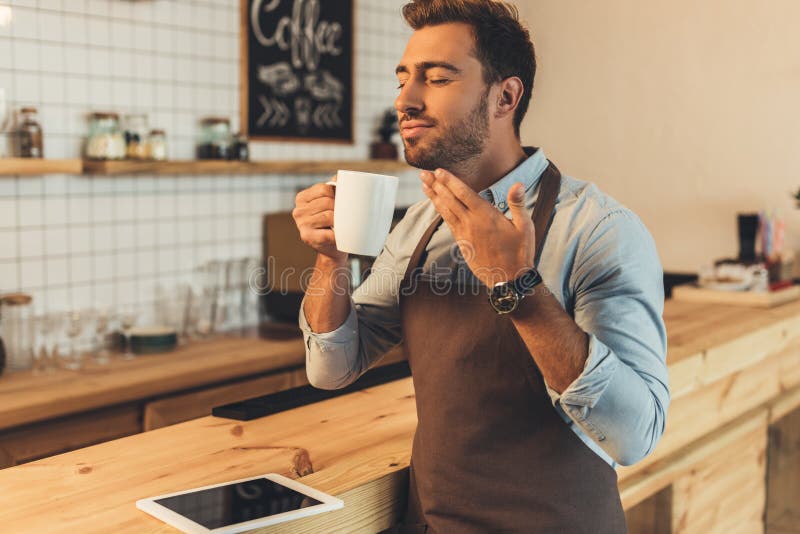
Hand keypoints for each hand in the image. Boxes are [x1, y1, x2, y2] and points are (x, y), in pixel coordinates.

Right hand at [292, 177, 347, 264]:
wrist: (332, 249)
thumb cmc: (333, 223)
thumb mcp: (330, 203)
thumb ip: (333, 188)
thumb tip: (339, 176)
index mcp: (302, 198)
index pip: (324, 189)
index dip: (337, 195)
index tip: (340, 203)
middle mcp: (298, 211)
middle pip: (327, 202)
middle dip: (339, 209)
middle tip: (343, 217)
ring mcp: (301, 224)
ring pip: (329, 215)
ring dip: (339, 222)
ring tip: (340, 226)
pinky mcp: (307, 237)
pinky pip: (329, 232)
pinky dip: (337, 235)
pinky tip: (338, 236)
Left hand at [420, 168, 534, 285]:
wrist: (509, 279)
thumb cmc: (519, 252)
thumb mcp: (525, 227)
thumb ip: (518, 204)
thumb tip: (517, 184)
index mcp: (486, 216)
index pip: (464, 193)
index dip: (450, 181)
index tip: (438, 171)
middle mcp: (471, 223)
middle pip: (450, 200)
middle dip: (436, 185)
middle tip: (423, 173)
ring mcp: (464, 234)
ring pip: (445, 211)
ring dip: (434, 196)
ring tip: (424, 184)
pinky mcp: (462, 243)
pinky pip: (448, 222)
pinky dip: (440, 211)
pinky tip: (436, 204)